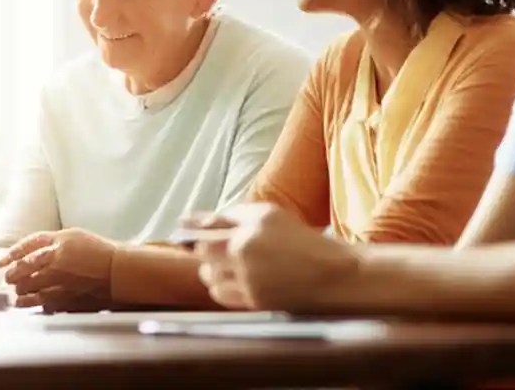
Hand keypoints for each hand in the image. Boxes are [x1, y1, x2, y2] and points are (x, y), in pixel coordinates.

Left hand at [0, 229, 118, 311]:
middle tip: (9, 278)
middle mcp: (56, 260)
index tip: (2, 261)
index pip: (27, 245)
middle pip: (24, 267)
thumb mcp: (74, 236)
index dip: (12, 253)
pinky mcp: (66, 297)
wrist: (119, 271)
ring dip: (19, 290)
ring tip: (16, 293)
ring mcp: (60, 280)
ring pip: (29, 287)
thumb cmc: (98, 251)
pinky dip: (30, 303)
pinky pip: (42, 302)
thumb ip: (52, 242)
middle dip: (13, 274)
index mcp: (59, 241)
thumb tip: (30, 252)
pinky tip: (24, 304)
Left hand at [194, 203, 358, 311]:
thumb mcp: (272, 215)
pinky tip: (233, 281)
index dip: (191, 226)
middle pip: (204, 250)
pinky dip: (221, 287)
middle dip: (203, 249)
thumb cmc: (302, 241)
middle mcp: (248, 248)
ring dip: (211, 270)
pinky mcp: (254, 300)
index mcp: (255, 223)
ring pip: (209, 274)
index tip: (180, 225)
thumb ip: (236, 214)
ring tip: (226, 266)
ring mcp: (250, 276)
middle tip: (208, 249)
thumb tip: (201, 220)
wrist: (334, 276)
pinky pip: (221, 294)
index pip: (209, 224)